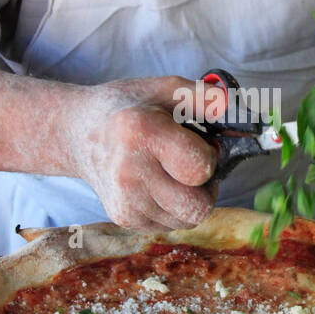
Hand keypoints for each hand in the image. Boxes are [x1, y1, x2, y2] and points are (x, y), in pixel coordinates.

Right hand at [66, 76, 227, 230]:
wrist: (77, 133)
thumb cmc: (127, 108)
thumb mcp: (164, 88)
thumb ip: (205, 97)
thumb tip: (237, 110)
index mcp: (142, 133)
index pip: (200, 168)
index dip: (209, 158)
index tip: (201, 145)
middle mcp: (130, 172)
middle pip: (198, 206)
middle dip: (206, 188)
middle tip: (193, 167)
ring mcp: (125, 200)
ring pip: (186, 219)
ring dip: (190, 199)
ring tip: (172, 174)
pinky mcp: (123, 217)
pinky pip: (169, 225)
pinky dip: (172, 208)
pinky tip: (157, 185)